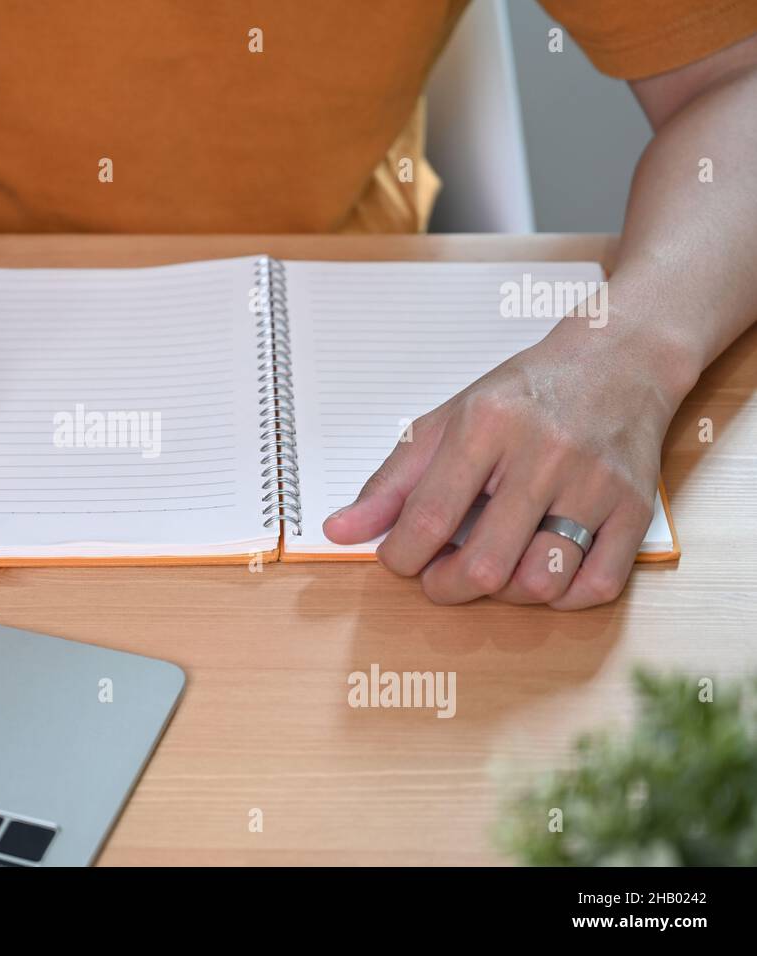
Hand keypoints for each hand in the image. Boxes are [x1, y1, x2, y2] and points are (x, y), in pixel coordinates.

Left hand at [322, 321, 688, 608]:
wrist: (617, 361)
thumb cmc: (522, 396)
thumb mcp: (446, 422)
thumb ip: (391, 481)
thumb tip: (339, 531)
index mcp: (486, 427)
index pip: (430, 517)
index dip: (401, 556)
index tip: (398, 557)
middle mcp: (544, 455)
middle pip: (486, 564)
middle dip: (446, 587)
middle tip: (438, 577)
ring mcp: (595, 485)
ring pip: (541, 583)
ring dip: (503, 595)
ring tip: (489, 571)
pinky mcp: (635, 509)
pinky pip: (596, 585)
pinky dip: (560, 597)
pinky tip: (538, 573)